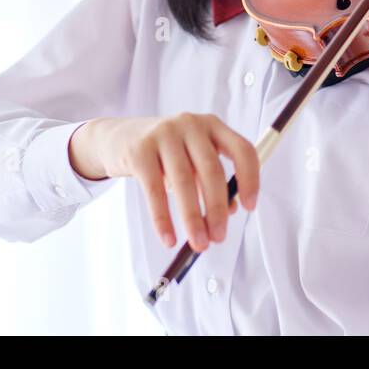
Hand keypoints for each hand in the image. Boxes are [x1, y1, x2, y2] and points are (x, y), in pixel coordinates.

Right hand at [70, 114, 259, 251]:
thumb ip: (211, 181)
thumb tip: (229, 211)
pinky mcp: (139, 150)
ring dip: (193, 218)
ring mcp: (164, 134)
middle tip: (218, 238)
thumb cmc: (165, 153)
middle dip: (217, 208)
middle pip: (212, 170)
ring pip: (184, 182)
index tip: (250, 207)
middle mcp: (191, 125)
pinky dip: (163, 218)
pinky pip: (154, 190)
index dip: (250, 179)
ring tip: (198, 243)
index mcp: (212, 126)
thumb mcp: (192, 160)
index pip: (242, 149)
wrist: (118, 137)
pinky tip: (168, 238)